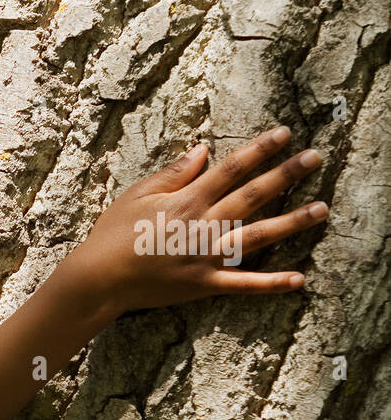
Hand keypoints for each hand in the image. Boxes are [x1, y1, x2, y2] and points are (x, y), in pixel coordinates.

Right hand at [61, 125, 328, 320]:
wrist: (98, 279)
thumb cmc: (112, 234)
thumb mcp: (136, 195)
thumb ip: (173, 173)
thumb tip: (203, 150)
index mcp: (186, 200)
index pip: (230, 169)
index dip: (259, 149)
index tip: (284, 134)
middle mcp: (202, 225)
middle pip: (252, 195)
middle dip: (285, 175)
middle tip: (315, 158)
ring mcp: (205, 257)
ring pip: (256, 236)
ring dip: (291, 222)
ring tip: (321, 209)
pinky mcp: (203, 285)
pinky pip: (242, 285)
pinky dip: (270, 283)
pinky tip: (298, 279)